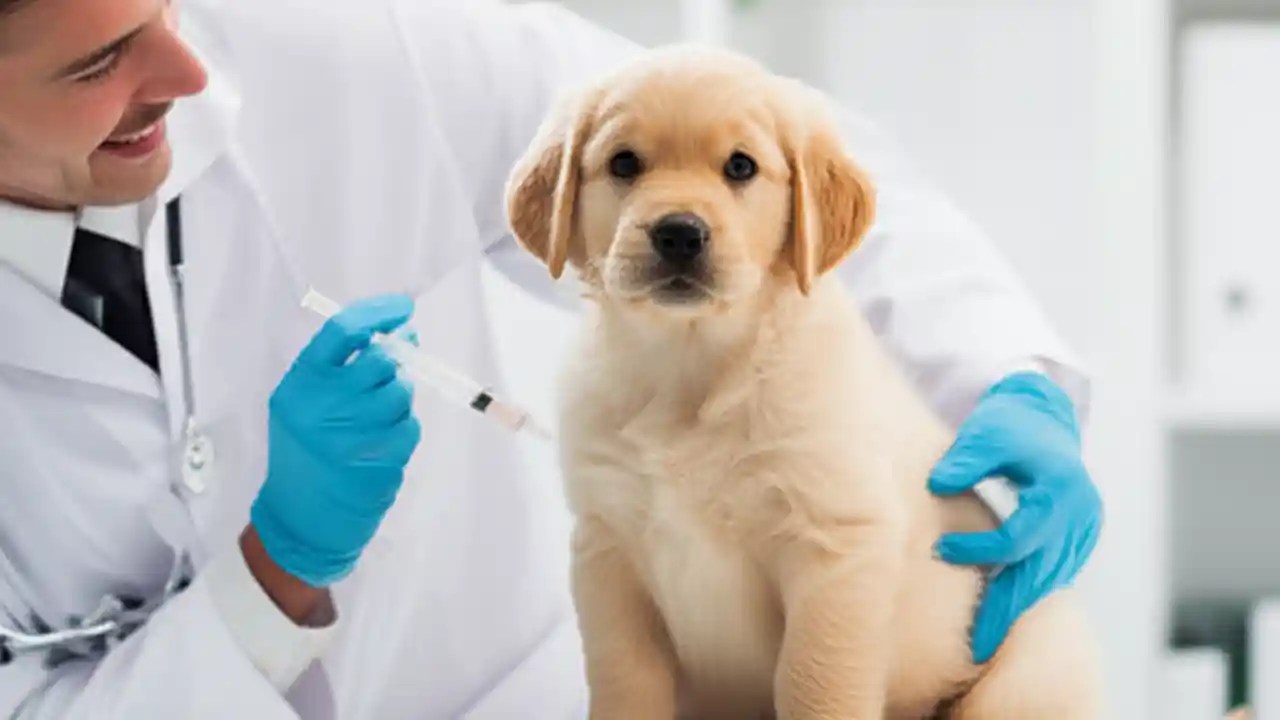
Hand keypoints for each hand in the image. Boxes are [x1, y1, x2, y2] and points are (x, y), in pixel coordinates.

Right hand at [250, 293, 421, 588]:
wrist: (301, 517)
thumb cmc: (306, 452)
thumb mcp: (305, 404)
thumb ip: (340, 370)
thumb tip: (398, 334)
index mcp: (301, 385)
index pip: (343, 332)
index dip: (379, 313)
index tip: (403, 308)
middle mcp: (322, 407)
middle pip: (382, 360)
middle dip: (399, 358)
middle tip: (404, 357)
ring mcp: (351, 436)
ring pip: (401, 394)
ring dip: (401, 398)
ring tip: (381, 414)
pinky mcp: (376, 462)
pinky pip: (409, 428)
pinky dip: (403, 431)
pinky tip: (380, 445)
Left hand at [927, 371, 1101, 663]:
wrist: (1045, 419)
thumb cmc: (1010, 423)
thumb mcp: (986, 430)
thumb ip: (965, 457)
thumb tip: (937, 484)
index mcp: (1060, 490)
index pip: (1019, 539)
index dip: (977, 550)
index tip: (938, 549)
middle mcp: (1080, 517)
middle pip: (1041, 576)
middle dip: (1006, 612)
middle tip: (975, 649)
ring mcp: (1084, 532)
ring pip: (1050, 583)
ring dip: (1017, 610)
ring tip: (982, 642)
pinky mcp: (1078, 541)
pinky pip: (1053, 576)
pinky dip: (1028, 594)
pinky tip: (1000, 613)